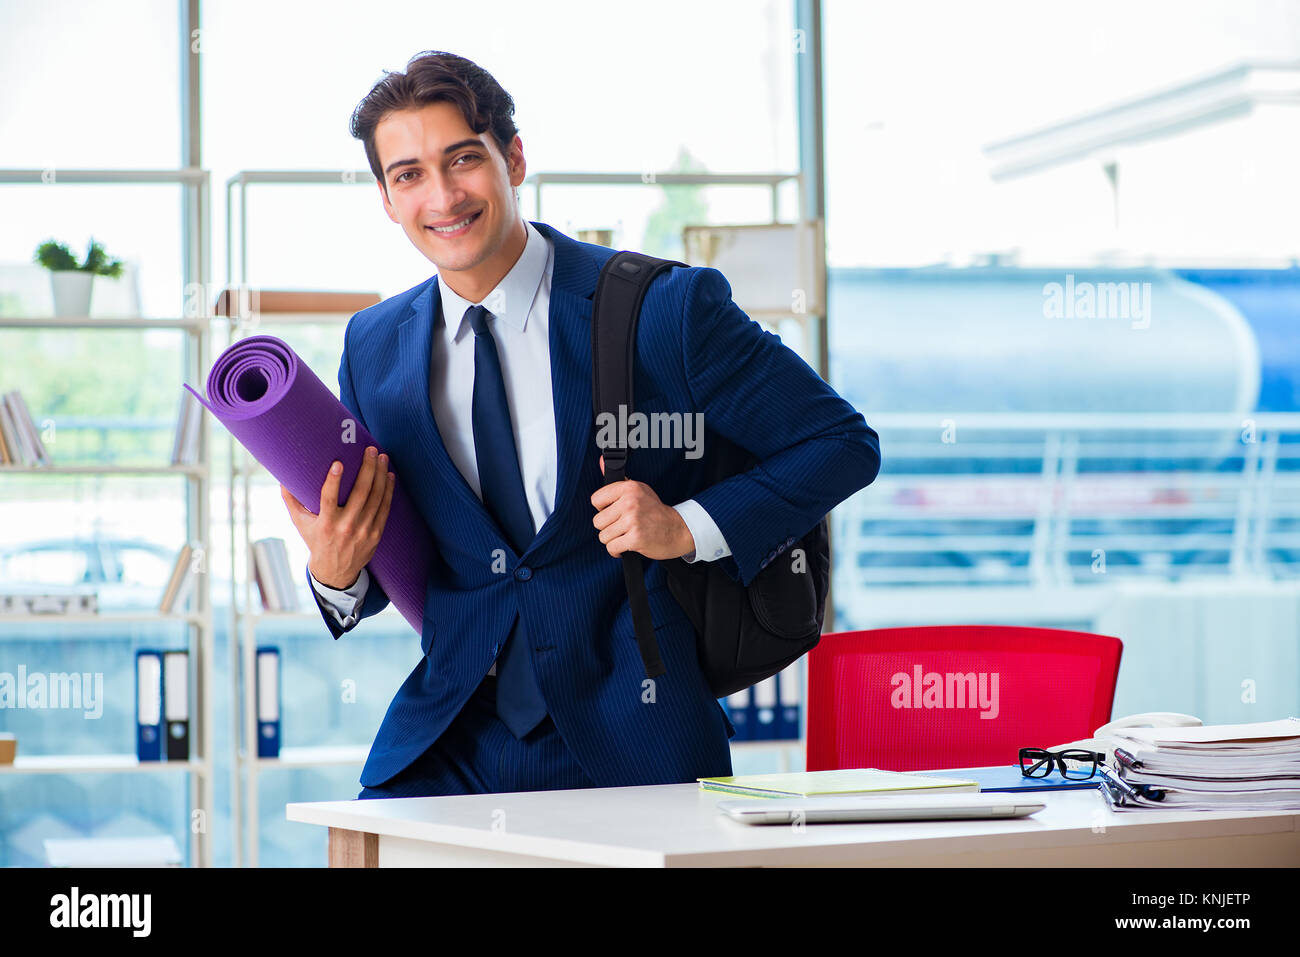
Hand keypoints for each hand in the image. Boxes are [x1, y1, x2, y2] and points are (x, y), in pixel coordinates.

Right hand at [281, 445, 394, 588]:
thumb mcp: (301, 524)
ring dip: (380, 475)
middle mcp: (346, 527)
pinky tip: (389, 476)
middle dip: (367, 469)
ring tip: (382, 457)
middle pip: (360, 493)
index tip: (338, 462)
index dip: (333, 481)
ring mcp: (364, 530)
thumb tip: (281, 478)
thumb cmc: (316, 541)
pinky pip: (385, 508)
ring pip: (376, 498)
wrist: (336, 571)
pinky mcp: (376, 533)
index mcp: (326, 524)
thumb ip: (292, 500)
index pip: (328, 499)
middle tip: (371, 450)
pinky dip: (388, 490)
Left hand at [590, 455, 695, 559]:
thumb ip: (619, 479)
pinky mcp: (635, 538)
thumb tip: (601, 461)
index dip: (603, 508)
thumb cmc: (655, 511)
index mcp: (629, 488)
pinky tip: (627, 545)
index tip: (614, 511)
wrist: (677, 530)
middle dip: (608, 527)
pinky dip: (617, 551)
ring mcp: (632, 520)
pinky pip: (612, 548)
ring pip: (603, 536)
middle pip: (597, 521)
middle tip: (622, 526)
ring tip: (626, 534)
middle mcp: (630, 502)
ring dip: (613, 540)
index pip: (596, 500)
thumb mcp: (639, 490)